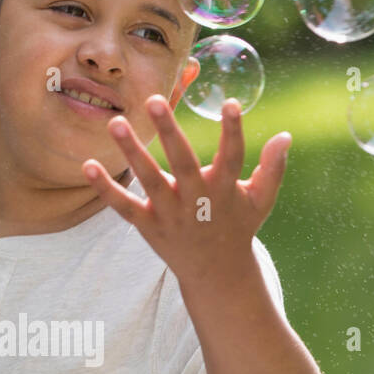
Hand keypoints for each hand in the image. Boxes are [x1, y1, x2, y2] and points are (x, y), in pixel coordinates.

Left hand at [81, 94, 291, 285]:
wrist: (216, 273)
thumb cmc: (237, 227)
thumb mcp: (260, 200)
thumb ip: (273, 168)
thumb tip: (286, 134)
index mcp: (226, 190)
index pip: (232, 156)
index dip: (233, 130)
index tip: (230, 102)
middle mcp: (198, 201)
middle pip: (183, 163)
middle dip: (170, 132)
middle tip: (154, 99)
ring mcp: (171, 214)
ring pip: (149, 180)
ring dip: (132, 152)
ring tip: (115, 121)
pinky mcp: (147, 226)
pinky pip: (123, 206)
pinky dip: (105, 188)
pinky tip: (87, 165)